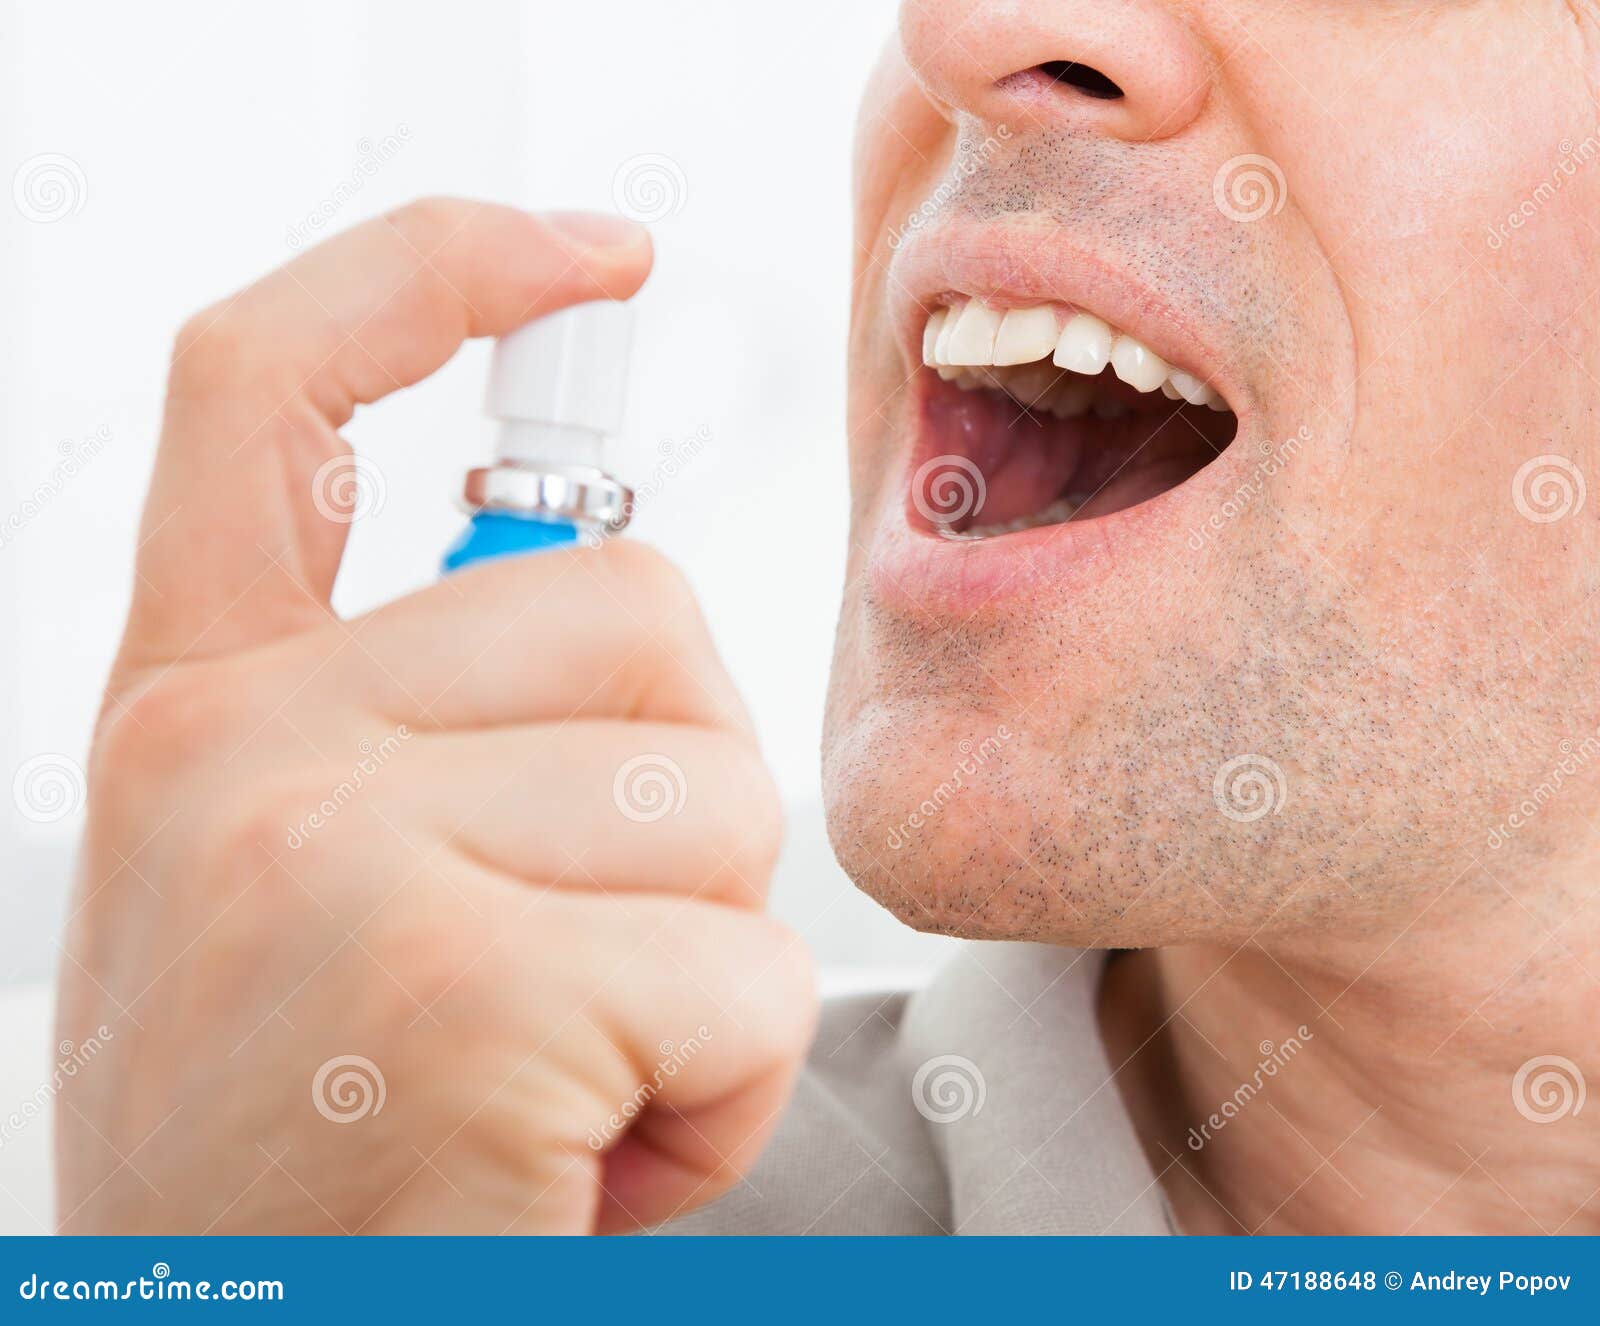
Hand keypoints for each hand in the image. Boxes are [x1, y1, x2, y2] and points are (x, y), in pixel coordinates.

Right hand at [54, 198, 816, 1233]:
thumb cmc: (319, 1151)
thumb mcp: (303, 901)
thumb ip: (417, 732)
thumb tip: (606, 618)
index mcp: (203, 708)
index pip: (276, 393)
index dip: (431, 277)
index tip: (580, 255)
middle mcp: (229, 753)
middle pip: (636, 617)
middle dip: (683, 804)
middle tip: (584, 968)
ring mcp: (324, 861)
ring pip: (714, 797)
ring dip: (703, 963)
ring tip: (576, 1084)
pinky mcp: (455, 994)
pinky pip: (743, 973)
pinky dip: (725, 1088)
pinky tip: (594, 1167)